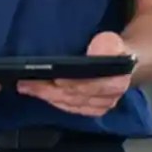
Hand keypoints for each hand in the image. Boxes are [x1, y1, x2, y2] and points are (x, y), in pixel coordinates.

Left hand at [17, 32, 133, 116]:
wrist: (124, 64)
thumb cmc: (113, 51)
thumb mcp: (112, 41)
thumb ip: (107, 45)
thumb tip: (96, 50)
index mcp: (115, 82)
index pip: (90, 86)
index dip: (73, 84)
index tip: (55, 79)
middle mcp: (108, 98)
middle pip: (74, 97)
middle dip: (49, 90)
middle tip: (27, 83)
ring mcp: (99, 106)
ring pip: (70, 104)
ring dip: (47, 96)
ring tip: (27, 87)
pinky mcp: (92, 110)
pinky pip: (71, 108)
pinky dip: (54, 101)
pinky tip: (40, 95)